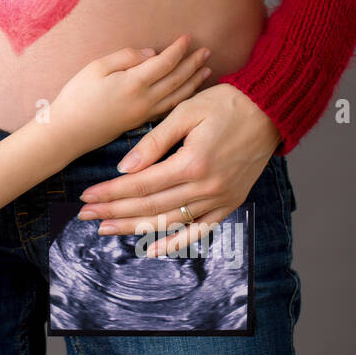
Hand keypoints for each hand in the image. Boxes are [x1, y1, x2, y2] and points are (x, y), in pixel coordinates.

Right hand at [50, 34, 211, 156]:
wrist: (66, 133)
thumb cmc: (76, 96)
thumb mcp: (95, 68)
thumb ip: (125, 57)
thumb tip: (150, 54)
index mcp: (133, 83)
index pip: (164, 62)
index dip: (178, 49)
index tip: (188, 37)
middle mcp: (144, 100)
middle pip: (176, 79)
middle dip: (192, 64)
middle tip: (206, 51)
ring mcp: (144, 114)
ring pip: (177, 96)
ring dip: (194, 82)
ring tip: (206, 70)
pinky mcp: (140, 123)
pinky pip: (170, 108)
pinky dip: (183, 98)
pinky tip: (189, 92)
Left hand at [76, 83, 282, 256]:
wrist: (270, 111)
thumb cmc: (225, 104)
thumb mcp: (185, 112)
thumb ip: (154, 141)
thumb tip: (124, 167)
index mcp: (192, 163)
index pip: (140, 184)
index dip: (111, 192)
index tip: (87, 197)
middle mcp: (206, 187)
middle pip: (150, 206)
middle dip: (114, 212)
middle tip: (85, 216)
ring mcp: (220, 199)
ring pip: (170, 222)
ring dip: (135, 228)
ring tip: (107, 229)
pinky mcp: (230, 203)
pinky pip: (200, 231)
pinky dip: (176, 242)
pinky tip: (152, 250)